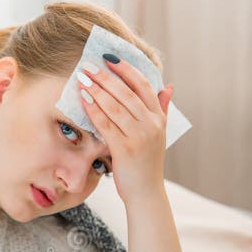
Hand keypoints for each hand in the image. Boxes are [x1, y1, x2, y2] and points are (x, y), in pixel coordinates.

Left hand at [78, 56, 173, 203]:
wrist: (146, 193)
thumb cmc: (147, 163)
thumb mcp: (159, 134)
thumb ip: (162, 109)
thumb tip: (168, 87)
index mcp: (159, 118)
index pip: (143, 85)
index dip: (126, 70)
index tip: (110, 58)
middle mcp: (151, 124)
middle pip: (126, 93)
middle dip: (106, 77)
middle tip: (89, 66)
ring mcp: (139, 136)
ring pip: (115, 106)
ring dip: (97, 90)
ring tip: (82, 79)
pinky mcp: (125, 149)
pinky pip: (106, 124)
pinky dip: (94, 110)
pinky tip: (83, 100)